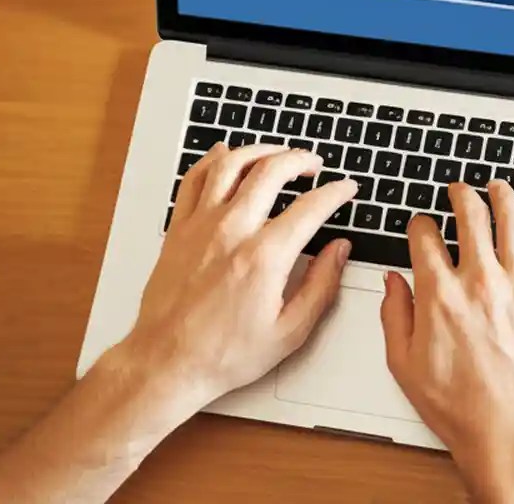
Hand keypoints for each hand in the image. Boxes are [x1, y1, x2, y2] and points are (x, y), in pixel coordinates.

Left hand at [114, 142, 357, 408]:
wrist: (167, 362)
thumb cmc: (224, 353)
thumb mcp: (290, 331)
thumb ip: (321, 285)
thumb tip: (339, 251)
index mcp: (265, 257)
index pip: (311, 208)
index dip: (335, 193)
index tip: (345, 189)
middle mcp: (232, 232)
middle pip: (270, 172)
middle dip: (300, 160)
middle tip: (314, 164)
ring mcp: (201, 226)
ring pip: (231, 165)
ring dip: (260, 151)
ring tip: (278, 153)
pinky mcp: (179, 230)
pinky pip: (195, 180)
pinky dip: (213, 160)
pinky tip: (226, 154)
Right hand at [381, 180, 513, 503]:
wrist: (507, 431)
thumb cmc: (458, 405)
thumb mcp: (403, 364)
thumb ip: (394, 316)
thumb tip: (393, 282)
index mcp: (440, 295)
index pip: (425, 238)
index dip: (419, 224)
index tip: (420, 225)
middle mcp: (480, 282)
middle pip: (470, 217)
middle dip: (461, 195)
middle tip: (459, 190)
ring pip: (513, 223)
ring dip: (504, 197)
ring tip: (498, 187)